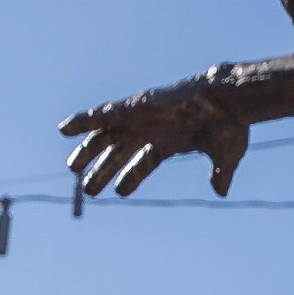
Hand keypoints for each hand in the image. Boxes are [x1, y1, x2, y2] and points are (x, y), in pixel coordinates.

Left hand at [60, 76, 251, 199]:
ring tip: (71, 168)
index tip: (120, 192)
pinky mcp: (135, 108)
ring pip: (107, 136)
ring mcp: (142, 117)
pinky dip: (83, 121)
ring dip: (88, 150)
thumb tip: (220, 192)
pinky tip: (63, 129)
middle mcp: (151, 128)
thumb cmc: (230, 124)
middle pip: (120, 151)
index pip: (145, 161)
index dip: (131, 177)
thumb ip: (220, 174)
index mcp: (170, 140)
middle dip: (103, 168)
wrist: (228, 102)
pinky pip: (103, 115)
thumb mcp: (225, 156)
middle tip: (88, 188)